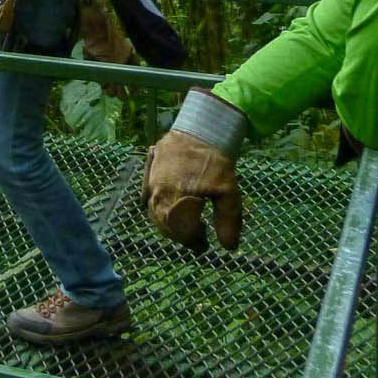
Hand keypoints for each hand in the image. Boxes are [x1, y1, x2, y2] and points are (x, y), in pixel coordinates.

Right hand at [143, 91, 247, 252]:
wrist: (200, 129)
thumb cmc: (216, 162)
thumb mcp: (229, 193)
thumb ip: (228, 222)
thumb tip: (229, 248)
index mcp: (175, 200)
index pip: (181, 232)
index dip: (194, 242)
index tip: (205, 244)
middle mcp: (158, 193)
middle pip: (164, 225)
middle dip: (180, 235)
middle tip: (197, 236)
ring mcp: (151, 181)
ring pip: (154, 212)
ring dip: (168, 223)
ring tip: (186, 223)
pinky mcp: (149, 171)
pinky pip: (148, 197)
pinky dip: (159, 208)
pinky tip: (172, 206)